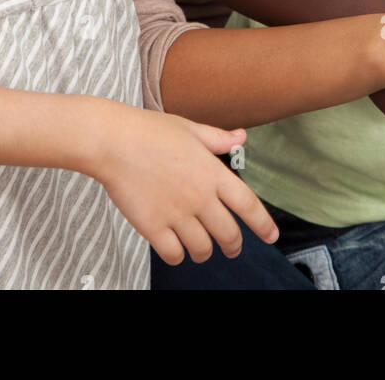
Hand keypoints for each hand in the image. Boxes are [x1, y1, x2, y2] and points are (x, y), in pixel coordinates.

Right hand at [85, 100, 278, 265]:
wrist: (113, 141)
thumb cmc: (149, 130)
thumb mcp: (189, 128)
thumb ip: (217, 138)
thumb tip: (241, 136)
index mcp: (211, 172)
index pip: (247, 204)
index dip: (262, 223)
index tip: (271, 236)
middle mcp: (199, 196)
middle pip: (228, 235)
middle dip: (234, 246)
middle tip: (232, 248)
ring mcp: (177, 214)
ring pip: (203, 249)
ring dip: (205, 252)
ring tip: (201, 247)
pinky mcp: (153, 227)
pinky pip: (174, 254)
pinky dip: (178, 256)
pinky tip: (175, 247)